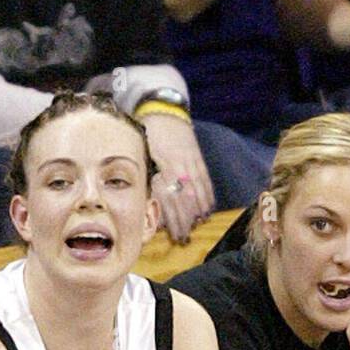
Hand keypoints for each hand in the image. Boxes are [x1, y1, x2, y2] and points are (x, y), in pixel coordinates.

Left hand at [144, 114, 214, 243]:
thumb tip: (149, 207)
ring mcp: (190, 163)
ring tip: (197, 226)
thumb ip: (146, 181)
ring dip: (198, 212)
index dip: (173, 220)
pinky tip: (207, 210)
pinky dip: (207, 197)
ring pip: (197, 192)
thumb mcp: (141, 157)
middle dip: (185, 221)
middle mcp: (177, 168)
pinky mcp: (198, 159)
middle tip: (185, 239)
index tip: (174, 236)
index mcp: (161, 169)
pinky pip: (205, 181)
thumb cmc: (147, 138)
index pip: (169, 200)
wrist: (163, 111)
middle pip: (185, 200)